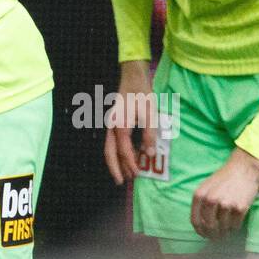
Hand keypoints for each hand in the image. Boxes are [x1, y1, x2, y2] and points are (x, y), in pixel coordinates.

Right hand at [102, 60, 157, 183]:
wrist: (132, 75)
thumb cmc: (142, 93)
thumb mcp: (149, 113)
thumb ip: (149, 133)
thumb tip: (150, 153)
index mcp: (120, 125)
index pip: (124, 150)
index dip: (130, 163)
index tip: (137, 174)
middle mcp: (111, 126)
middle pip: (109, 152)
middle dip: (114, 168)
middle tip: (121, 182)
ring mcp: (110, 123)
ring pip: (108, 147)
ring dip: (114, 161)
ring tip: (122, 173)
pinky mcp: (113, 120)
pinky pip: (111, 141)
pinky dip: (115, 152)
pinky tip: (123, 156)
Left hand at [190, 148, 258, 238]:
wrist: (243, 169)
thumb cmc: (224, 178)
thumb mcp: (206, 187)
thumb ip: (201, 203)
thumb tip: (201, 225)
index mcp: (199, 195)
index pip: (195, 221)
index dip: (200, 231)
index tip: (204, 235)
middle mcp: (210, 200)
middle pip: (209, 227)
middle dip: (213, 235)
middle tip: (217, 237)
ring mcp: (225, 204)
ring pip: (223, 228)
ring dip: (225, 232)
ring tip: (227, 231)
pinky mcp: (239, 208)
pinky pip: (235, 225)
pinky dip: (235, 227)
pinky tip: (235, 224)